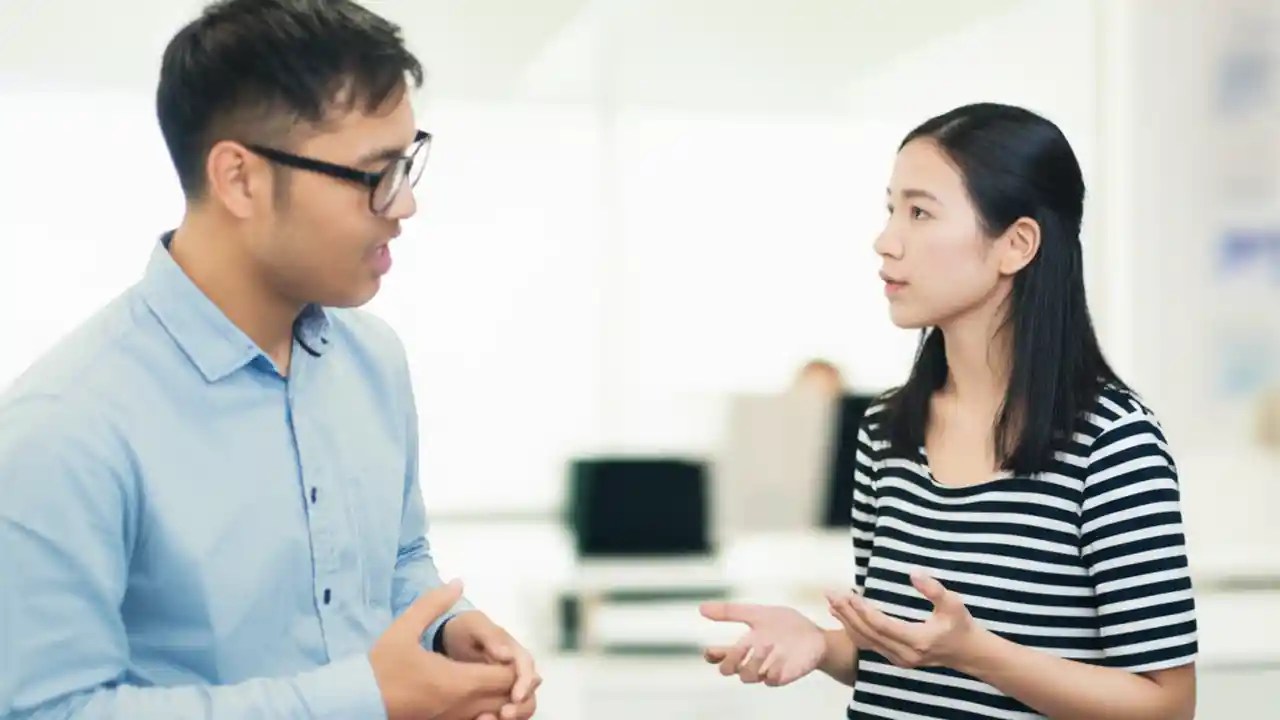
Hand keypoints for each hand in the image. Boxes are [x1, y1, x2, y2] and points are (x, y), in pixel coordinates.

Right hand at [370, 580, 516, 719]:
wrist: (355, 701)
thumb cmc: (380, 667)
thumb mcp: (404, 628)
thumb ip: (433, 603)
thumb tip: (458, 582)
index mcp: (458, 682)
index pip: (508, 676)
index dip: (515, 664)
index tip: (503, 650)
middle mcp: (463, 707)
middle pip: (509, 698)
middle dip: (514, 682)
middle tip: (503, 663)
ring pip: (496, 713)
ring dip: (502, 697)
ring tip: (493, 679)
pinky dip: (486, 710)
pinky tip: (475, 696)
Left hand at [441, 610, 540, 719]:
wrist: (447, 639)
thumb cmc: (464, 630)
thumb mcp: (474, 624)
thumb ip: (490, 636)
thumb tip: (507, 655)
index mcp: (515, 653)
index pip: (527, 669)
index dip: (525, 683)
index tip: (516, 697)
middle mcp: (516, 674)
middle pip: (529, 694)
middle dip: (521, 707)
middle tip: (504, 715)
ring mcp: (507, 688)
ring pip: (519, 708)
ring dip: (512, 716)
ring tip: (486, 719)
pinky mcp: (495, 701)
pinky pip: (500, 713)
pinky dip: (494, 719)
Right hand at [699, 601, 826, 686]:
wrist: (815, 636)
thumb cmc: (786, 626)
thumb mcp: (758, 613)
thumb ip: (731, 611)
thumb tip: (701, 608)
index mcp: (746, 644)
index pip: (722, 656)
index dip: (713, 655)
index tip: (710, 651)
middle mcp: (753, 660)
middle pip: (731, 669)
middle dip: (730, 661)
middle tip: (740, 648)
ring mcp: (767, 669)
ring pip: (748, 677)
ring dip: (752, 662)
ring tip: (766, 646)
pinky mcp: (783, 677)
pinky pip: (771, 680)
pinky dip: (772, 670)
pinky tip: (780, 656)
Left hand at [827, 571, 983, 669]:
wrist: (968, 652)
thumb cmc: (960, 624)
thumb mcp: (953, 603)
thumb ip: (933, 589)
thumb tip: (913, 572)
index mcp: (917, 641)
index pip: (882, 625)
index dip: (863, 610)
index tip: (849, 593)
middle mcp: (904, 654)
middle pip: (868, 634)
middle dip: (847, 613)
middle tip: (830, 593)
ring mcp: (898, 659)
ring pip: (865, 641)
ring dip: (847, 621)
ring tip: (831, 602)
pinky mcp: (895, 658)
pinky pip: (869, 644)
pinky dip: (854, 629)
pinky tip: (842, 616)